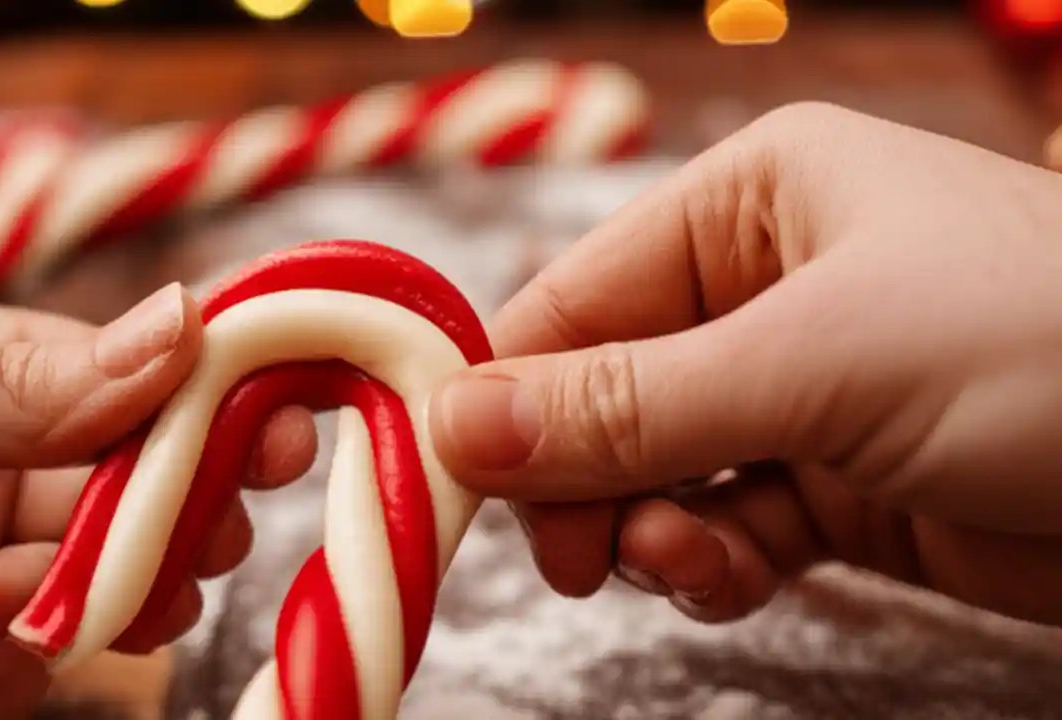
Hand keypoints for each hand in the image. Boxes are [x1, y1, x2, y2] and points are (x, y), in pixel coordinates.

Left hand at [0, 285, 315, 718]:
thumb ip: (26, 375)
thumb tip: (186, 326)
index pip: (125, 389)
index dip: (208, 403)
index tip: (282, 419)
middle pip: (131, 502)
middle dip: (182, 514)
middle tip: (213, 526)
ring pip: (92, 599)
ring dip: (102, 592)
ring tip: (68, 581)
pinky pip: (12, 681)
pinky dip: (16, 656)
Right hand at [429, 103, 1061, 625]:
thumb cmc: (1043, 346)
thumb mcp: (812, 364)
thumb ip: (627, 404)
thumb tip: (456, 424)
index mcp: (751, 204)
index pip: (576, 297)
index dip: (506, 390)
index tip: (455, 480)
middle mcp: (765, 287)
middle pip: (604, 390)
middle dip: (583, 476)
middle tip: (572, 557)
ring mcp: (800, 390)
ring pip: (656, 468)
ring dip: (648, 527)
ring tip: (683, 562)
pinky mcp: (838, 483)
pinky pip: (723, 522)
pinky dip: (708, 559)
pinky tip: (730, 574)